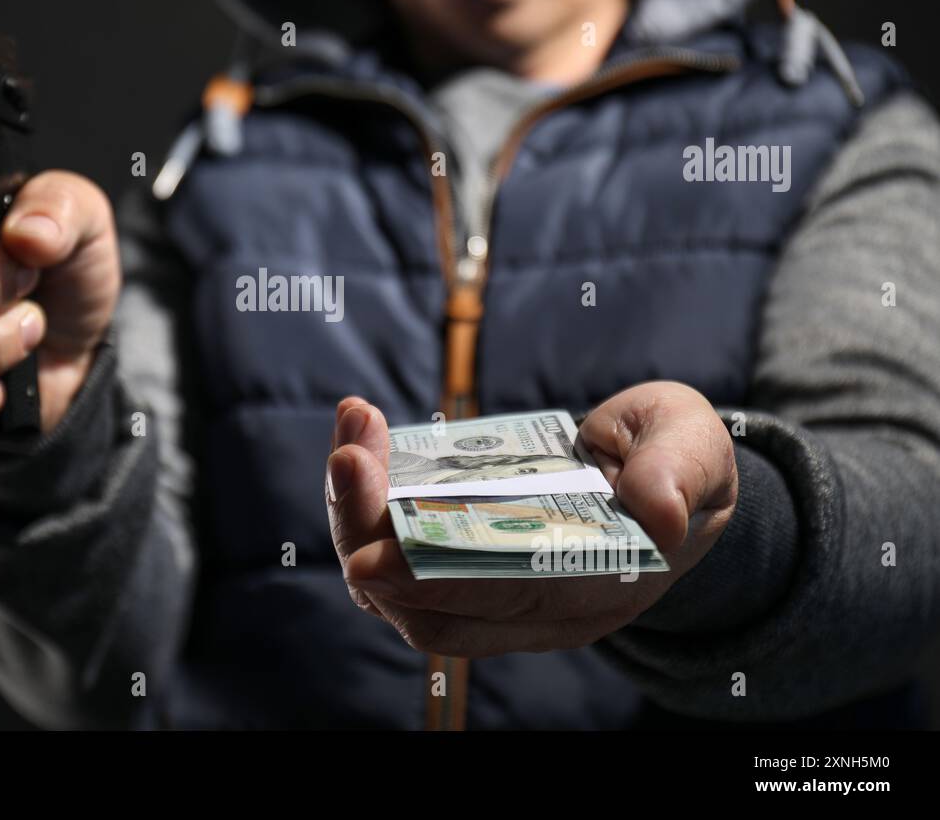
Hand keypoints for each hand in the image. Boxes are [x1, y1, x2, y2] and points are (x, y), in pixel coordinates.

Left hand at [324, 382, 737, 655]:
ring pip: (399, 589)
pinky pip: (397, 553)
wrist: (668, 482)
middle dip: (373, 533)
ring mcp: (496, 594)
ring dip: (359, 517)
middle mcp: (536, 609)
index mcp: (596, 588)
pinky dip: (369, 505)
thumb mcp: (694, 451)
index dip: (433, 583)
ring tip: (352, 436)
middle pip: (427, 604)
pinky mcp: (464, 565)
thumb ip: (677, 474)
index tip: (369, 552)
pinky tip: (361, 442)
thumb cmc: (678, 463)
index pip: (500, 602)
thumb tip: (656, 514)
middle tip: (351, 456)